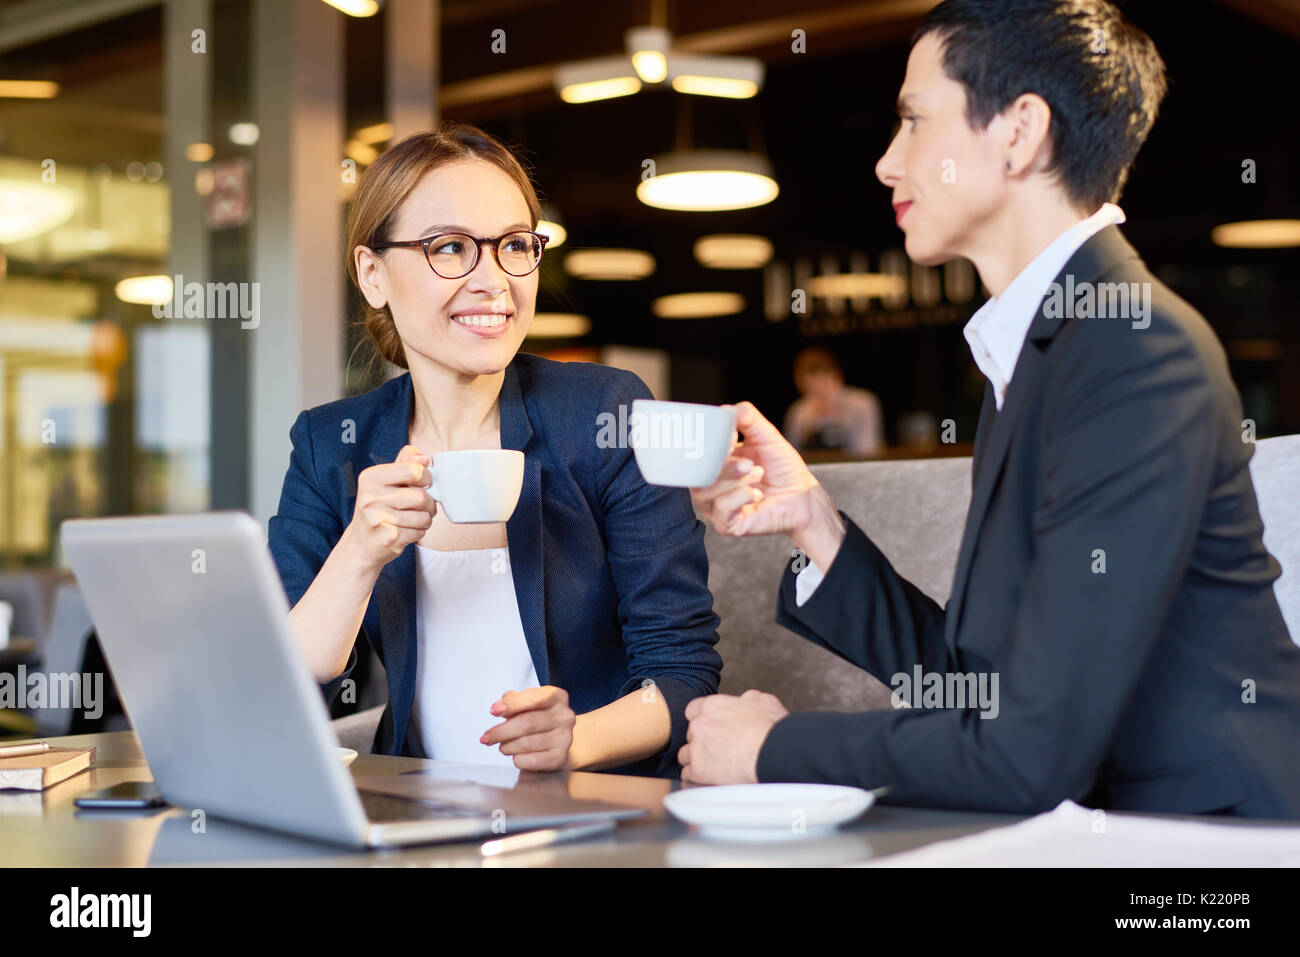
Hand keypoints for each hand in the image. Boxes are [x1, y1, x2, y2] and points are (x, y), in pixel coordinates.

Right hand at [343, 444, 434, 571]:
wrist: (361, 544)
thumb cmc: (378, 510)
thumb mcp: (385, 482)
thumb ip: (404, 464)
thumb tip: (424, 457)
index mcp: (371, 477)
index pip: (413, 470)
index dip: (427, 478)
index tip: (424, 484)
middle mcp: (370, 496)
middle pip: (421, 496)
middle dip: (429, 503)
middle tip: (422, 507)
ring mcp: (377, 518)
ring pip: (423, 516)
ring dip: (425, 520)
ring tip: (413, 520)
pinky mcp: (388, 537)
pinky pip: (420, 532)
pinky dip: (419, 532)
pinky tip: (406, 531)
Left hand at [481, 686, 575, 771]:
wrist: (557, 740)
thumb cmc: (538, 717)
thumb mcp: (527, 703)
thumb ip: (513, 701)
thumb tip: (499, 708)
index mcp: (557, 697)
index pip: (534, 698)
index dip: (512, 705)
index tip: (494, 711)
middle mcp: (564, 716)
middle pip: (528, 723)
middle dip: (502, 731)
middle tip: (486, 737)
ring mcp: (564, 738)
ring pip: (527, 743)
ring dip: (507, 746)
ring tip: (502, 746)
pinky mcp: (559, 757)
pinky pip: (531, 761)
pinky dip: (518, 759)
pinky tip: (516, 755)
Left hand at [678, 690, 788, 784]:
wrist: (772, 753)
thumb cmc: (771, 728)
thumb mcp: (762, 701)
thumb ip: (747, 698)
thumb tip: (745, 700)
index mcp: (712, 706)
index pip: (693, 710)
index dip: (702, 719)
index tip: (710, 727)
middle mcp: (699, 725)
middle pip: (691, 733)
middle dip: (702, 740)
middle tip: (718, 748)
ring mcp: (696, 748)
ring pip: (685, 754)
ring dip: (696, 759)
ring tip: (713, 765)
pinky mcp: (697, 770)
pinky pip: (687, 774)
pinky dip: (696, 777)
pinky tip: (708, 778)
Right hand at [691, 401, 820, 538]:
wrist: (803, 496)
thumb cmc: (783, 468)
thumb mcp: (766, 436)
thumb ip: (747, 419)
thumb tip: (727, 409)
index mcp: (716, 461)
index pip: (696, 451)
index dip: (707, 443)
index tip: (730, 437)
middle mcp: (711, 483)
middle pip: (697, 472)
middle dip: (722, 465)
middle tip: (747, 463)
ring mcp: (717, 505)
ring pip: (706, 491)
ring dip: (734, 480)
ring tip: (758, 475)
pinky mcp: (727, 524)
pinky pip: (720, 510)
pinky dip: (739, 497)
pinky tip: (756, 493)